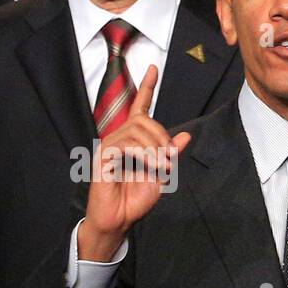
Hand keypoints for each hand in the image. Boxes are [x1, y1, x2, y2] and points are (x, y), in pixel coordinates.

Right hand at [78, 65, 190, 261]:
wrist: (118, 220)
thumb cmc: (136, 200)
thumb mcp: (161, 176)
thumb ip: (170, 156)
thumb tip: (185, 136)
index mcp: (133, 140)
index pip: (140, 108)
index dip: (147, 88)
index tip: (153, 67)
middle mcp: (119, 138)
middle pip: (144, 119)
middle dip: (162, 136)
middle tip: (167, 160)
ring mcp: (109, 146)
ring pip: (136, 130)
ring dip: (155, 149)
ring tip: (159, 168)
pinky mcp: (102, 156)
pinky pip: (125, 144)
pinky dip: (143, 155)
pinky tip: (149, 167)